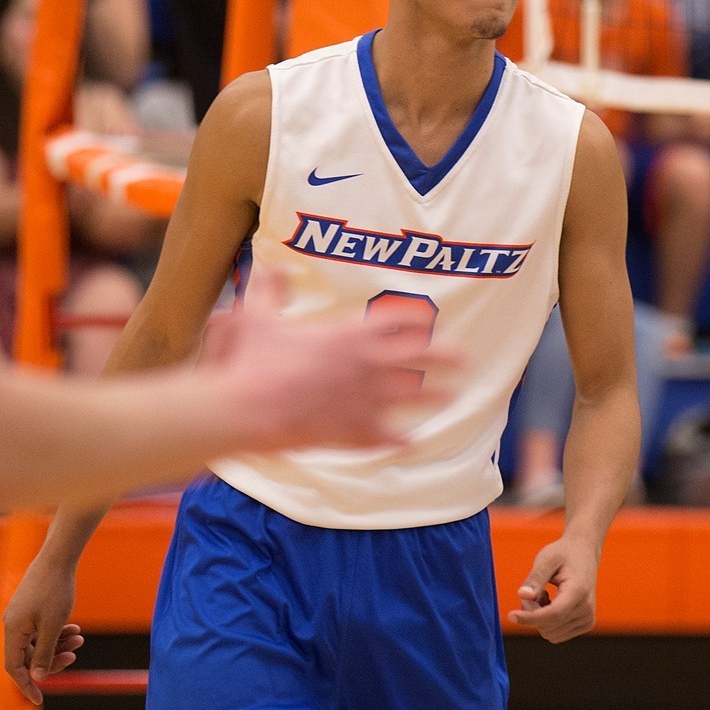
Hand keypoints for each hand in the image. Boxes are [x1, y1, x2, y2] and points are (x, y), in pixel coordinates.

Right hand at [2, 558, 82, 705]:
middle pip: (28, 656)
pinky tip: (74, 630)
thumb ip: (43, 653)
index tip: (39, 701)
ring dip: (58, 645)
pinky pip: (40, 630)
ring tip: (80, 638)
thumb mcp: (53, 626)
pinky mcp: (30, 609)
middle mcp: (12, 626)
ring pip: (37, 643)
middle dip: (52, 659)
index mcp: (12, 632)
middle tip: (75, 656)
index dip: (26, 685)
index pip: (14, 668)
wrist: (58, 558)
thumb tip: (35, 678)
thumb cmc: (56, 591)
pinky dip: (56, 633)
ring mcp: (20, 616)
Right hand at [205, 272, 460, 451]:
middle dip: (445, 357)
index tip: (431, 320)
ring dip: (434, 397)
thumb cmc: (250, 362)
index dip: (415, 320)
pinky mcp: (354, 433)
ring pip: (411, 398)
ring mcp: (364, 401)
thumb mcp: (257, 316)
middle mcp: (366, 366)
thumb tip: (275, 266)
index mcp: (349, 336)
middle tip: (465, 358)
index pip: (395, 322)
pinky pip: (385, 437)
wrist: (244, 410)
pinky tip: (413, 443)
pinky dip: (400, 441)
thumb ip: (271, 289)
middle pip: (419, 358)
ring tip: (453, 397)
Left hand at [508, 535, 600, 642]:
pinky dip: (548, 623)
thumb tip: (522, 596)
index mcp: (578, 590)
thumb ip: (535, 578)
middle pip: (548, 626)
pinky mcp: (586, 623)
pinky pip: (556, 635)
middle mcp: (587, 608)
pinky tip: (552, 603)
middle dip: (532, 613)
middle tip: (533, 592)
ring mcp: (588, 618)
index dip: (530, 618)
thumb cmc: (563, 554)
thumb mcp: (547, 559)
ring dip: (539, 618)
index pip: (553, 614)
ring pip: (550, 634)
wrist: (584, 553)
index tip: (510, 616)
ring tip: (545, 595)